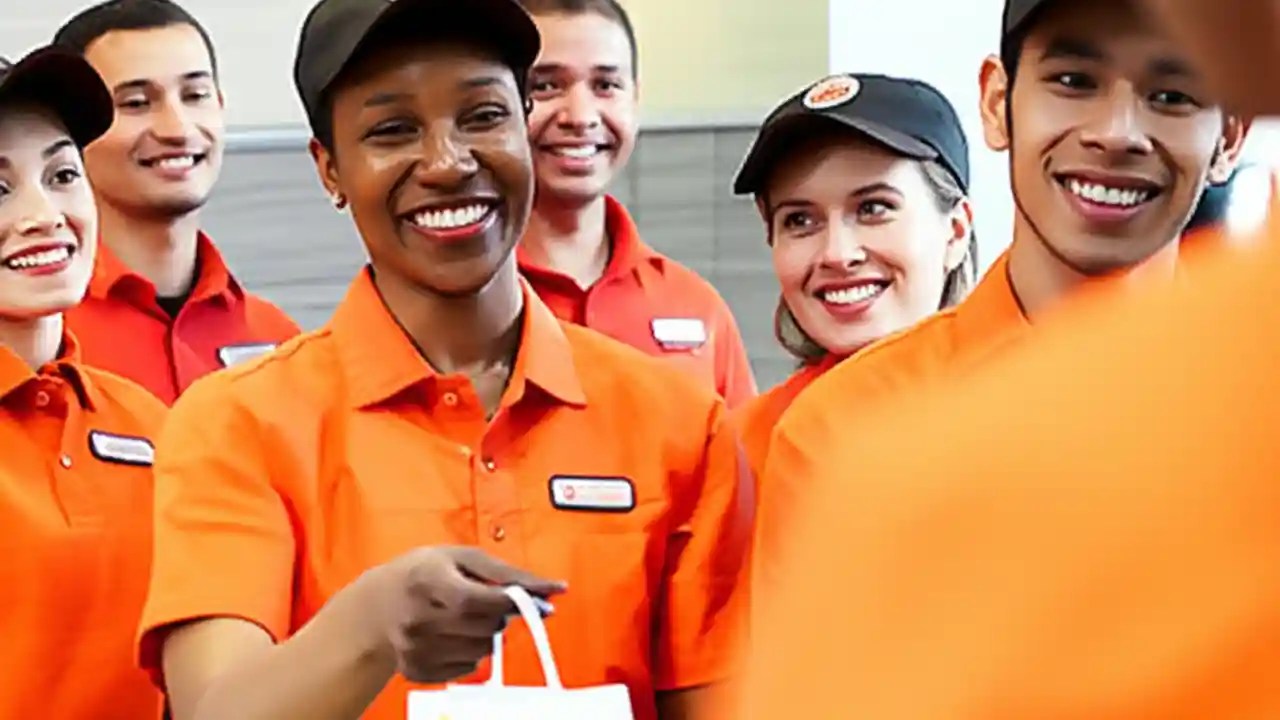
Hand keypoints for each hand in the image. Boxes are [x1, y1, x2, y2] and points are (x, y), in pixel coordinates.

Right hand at [374, 546, 566, 683]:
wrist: (376, 607)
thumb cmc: (424, 573)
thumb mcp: (462, 558)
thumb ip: (508, 573)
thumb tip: (554, 589)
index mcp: (427, 580)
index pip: (480, 600)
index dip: (511, 602)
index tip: (530, 600)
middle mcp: (418, 618)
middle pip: (486, 628)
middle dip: (501, 615)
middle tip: (490, 603)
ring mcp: (417, 649)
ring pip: (482, 651)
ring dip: (487, 634)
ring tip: (467, 617)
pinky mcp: (419, 671)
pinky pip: (468, 668)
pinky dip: (471, 651)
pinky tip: (454, 635)